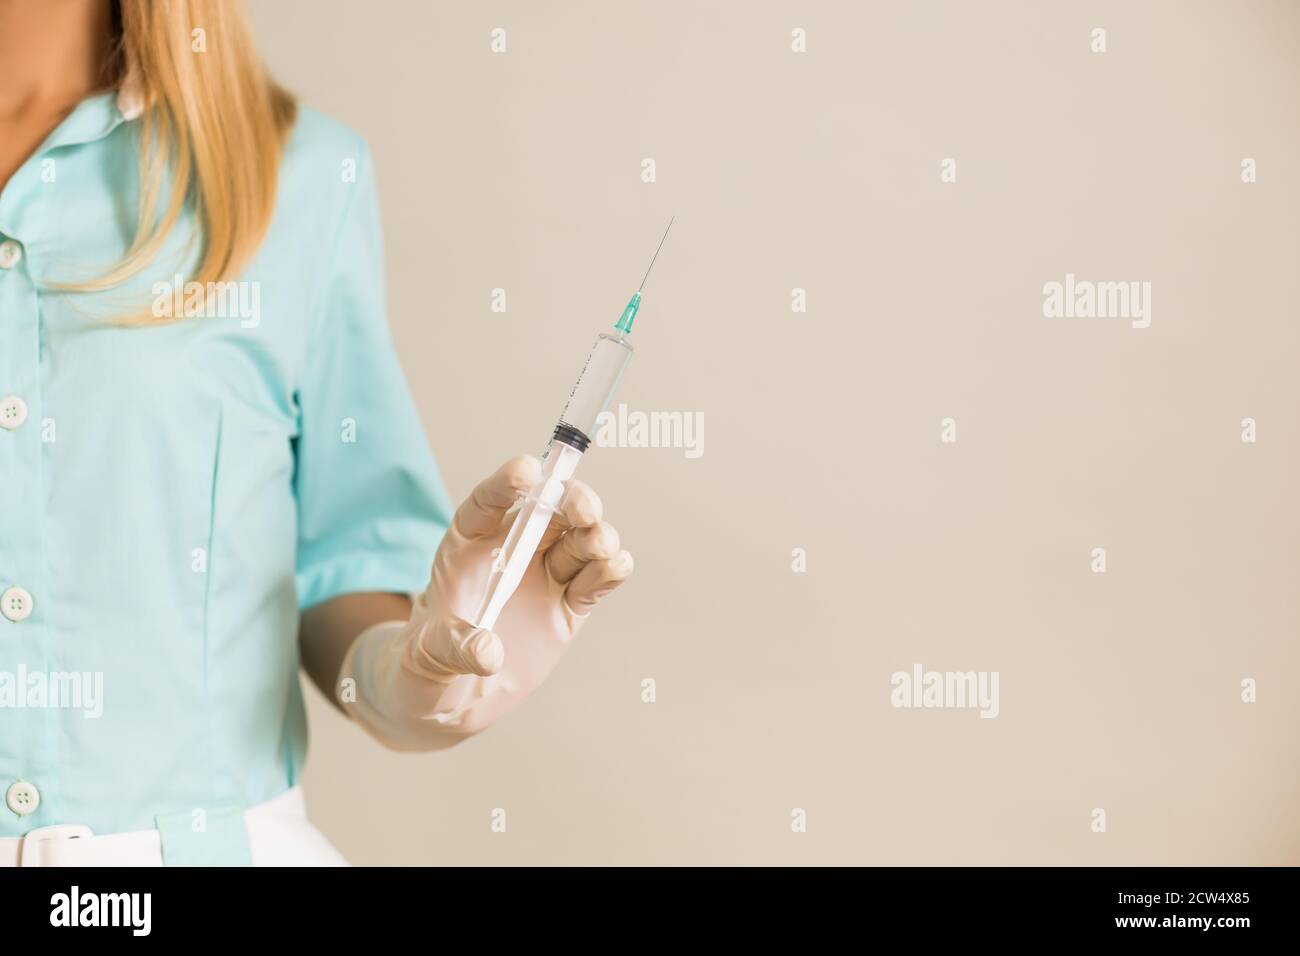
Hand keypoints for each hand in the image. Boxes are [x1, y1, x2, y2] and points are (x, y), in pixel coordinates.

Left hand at [339, 456, 632, 749]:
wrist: (451, 701)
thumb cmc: (426, 666)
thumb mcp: (424, 657)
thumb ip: (452, 647)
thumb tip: (489, 652)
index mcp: (467, 548)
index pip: (486, 505)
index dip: (506, 485)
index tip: (528, 470)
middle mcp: (511, 553)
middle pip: (547, 512)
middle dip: (570, 501)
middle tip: (584, 508)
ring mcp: (544, 577)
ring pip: (579, 540)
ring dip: (596, 535)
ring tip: (600, 546)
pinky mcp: (569, 607)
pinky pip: (596, 579)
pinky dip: (611, 569)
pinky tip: (614, 566)